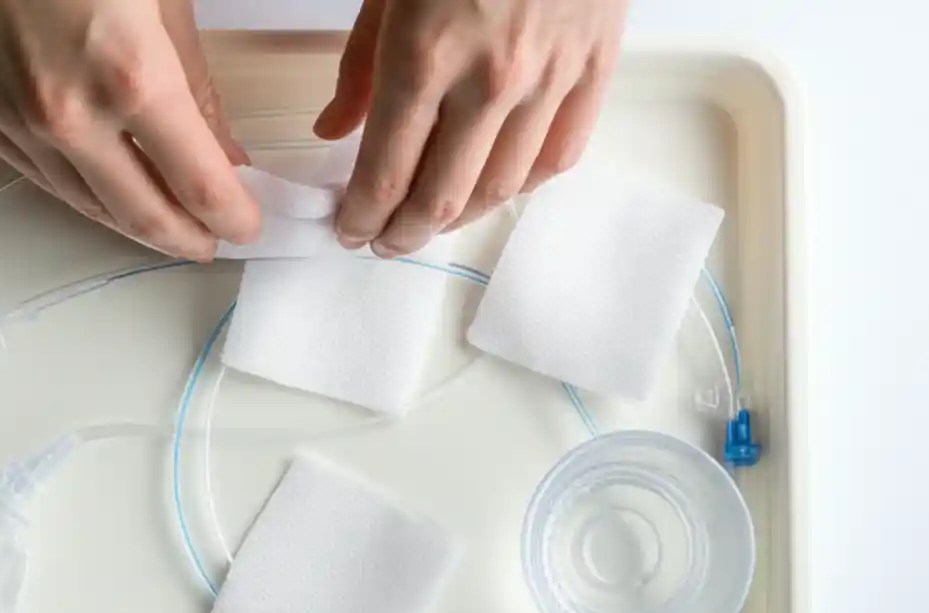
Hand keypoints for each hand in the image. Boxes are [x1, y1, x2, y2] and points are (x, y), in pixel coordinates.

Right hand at [0, 0, 259, 260]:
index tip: (249, 224)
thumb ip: (197, 86)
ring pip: (87, 204)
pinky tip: (106, 191)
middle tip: (211, 241)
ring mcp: (14, 118)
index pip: (201, 185)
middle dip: (188, 238)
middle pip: (144, 215)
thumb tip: (227, 154)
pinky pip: (39, 176)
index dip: (234, 217)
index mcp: (132, 76)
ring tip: (166, 223)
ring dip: (134, 223)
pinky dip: (82, 192)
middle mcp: (69, 114)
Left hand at [314, 0, 627, 256]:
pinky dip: (524, 184)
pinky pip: (561, 154)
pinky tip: (497, 187)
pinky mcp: (595, 67)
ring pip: (502, 188)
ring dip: (459, 219)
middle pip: (442, 196)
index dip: (362, 215)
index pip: (386, 171)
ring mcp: (549, 78)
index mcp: (425, 55)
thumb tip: (333, 129)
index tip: (349, 230)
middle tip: (383, 242)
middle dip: (403, 233)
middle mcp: (489, 80)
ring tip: (432, 222)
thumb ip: (359, 67)